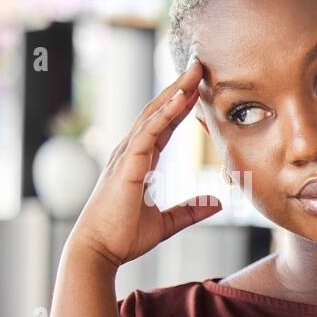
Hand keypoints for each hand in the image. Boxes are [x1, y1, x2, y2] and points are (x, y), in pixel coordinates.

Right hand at [67, 57, 220, 270]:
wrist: (100, 250)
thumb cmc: (124, 236)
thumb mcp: (167, 222)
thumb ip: (190, 210)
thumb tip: (217, 203)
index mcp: (140, 161)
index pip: (164, 125)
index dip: (181, 105)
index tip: (199, 87)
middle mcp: (132, 152)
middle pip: (159, 112)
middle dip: (179, 88)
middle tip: (200, 66)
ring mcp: (127, 155)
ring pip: (154, 115)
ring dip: (175, 92)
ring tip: (194, 71)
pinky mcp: (127, 164)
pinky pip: (149, 132)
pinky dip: (164, 114)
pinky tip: (180, 98)